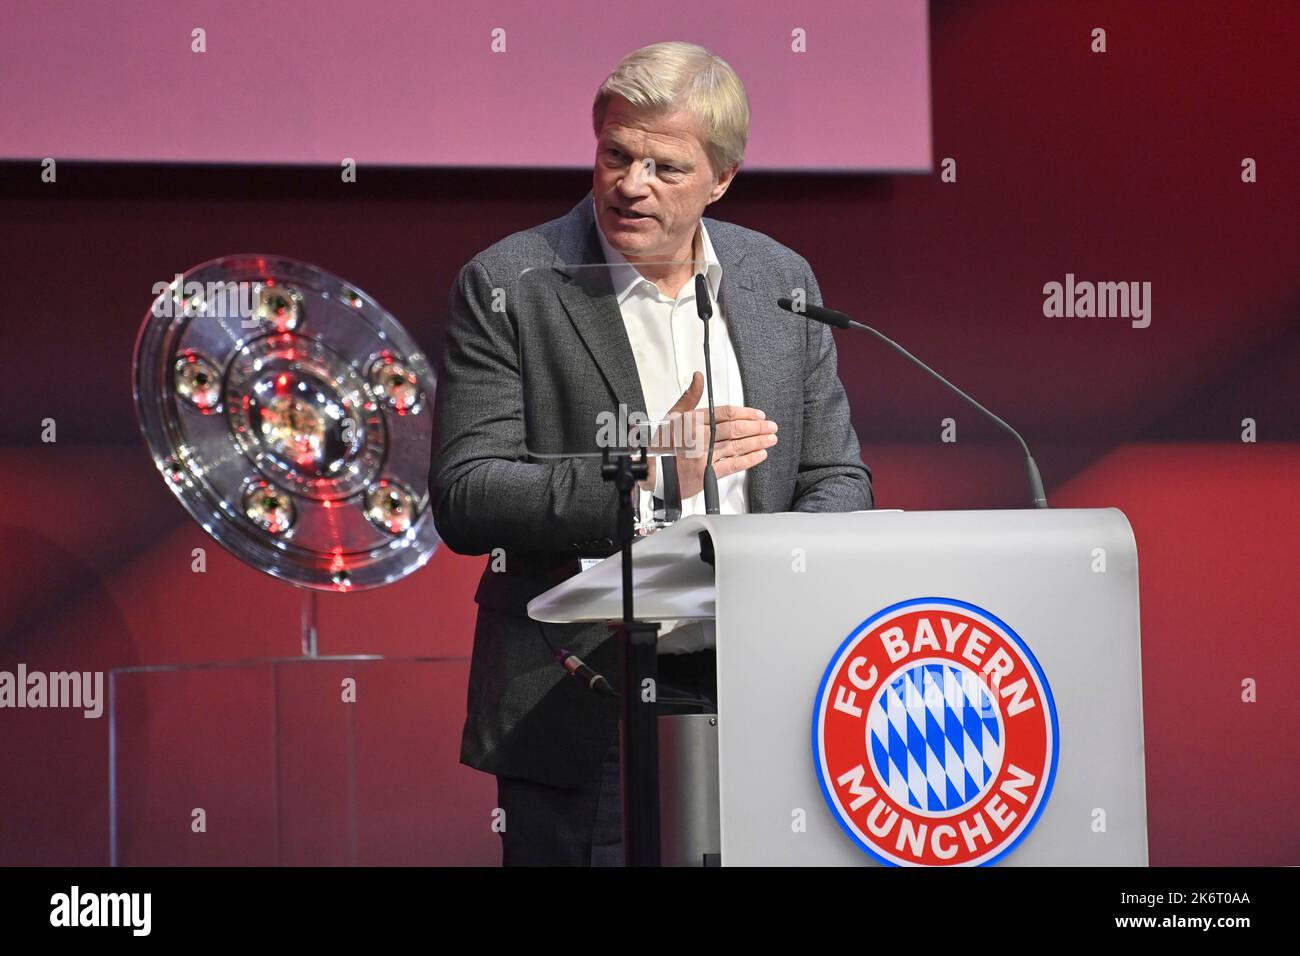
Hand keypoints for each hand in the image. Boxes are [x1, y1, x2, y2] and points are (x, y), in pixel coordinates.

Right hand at [638, 372, 777, 500]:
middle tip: (770, 426)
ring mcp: (703, 455)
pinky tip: (759, 454)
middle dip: (757, 427)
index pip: (725, 413)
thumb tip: (698, 377)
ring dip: (757, 441)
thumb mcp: (673, 416)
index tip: (758, 415)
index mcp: (692, 420)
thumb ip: (690, 396)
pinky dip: (749, 459)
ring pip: (736, 445)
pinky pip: (733, 464)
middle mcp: (699, 436)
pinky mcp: (707, 472)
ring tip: (770, 438)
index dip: (745, 413)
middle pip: (735, 428)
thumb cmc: (662, 445)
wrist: (653, 471)